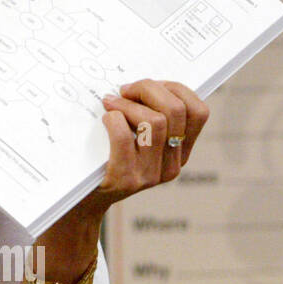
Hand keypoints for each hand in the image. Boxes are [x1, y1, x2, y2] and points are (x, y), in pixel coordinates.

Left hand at [93, 78, 211, 208]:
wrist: (83, 200)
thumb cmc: (107, 158)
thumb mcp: (137, 139)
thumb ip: (149, 116)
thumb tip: (143, 83)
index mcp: (181, 152)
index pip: (199, 112)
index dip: (174, 89)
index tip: (147, 87)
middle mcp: (171, 165)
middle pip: (176, 110)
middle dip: (147, 89)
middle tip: (124, 90)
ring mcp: (150, 174)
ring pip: (155, 122)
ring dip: (127, 104)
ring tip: (110, 104)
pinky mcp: (125, 179)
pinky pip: (124, 137)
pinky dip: (113, 120)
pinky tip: (105, 119)